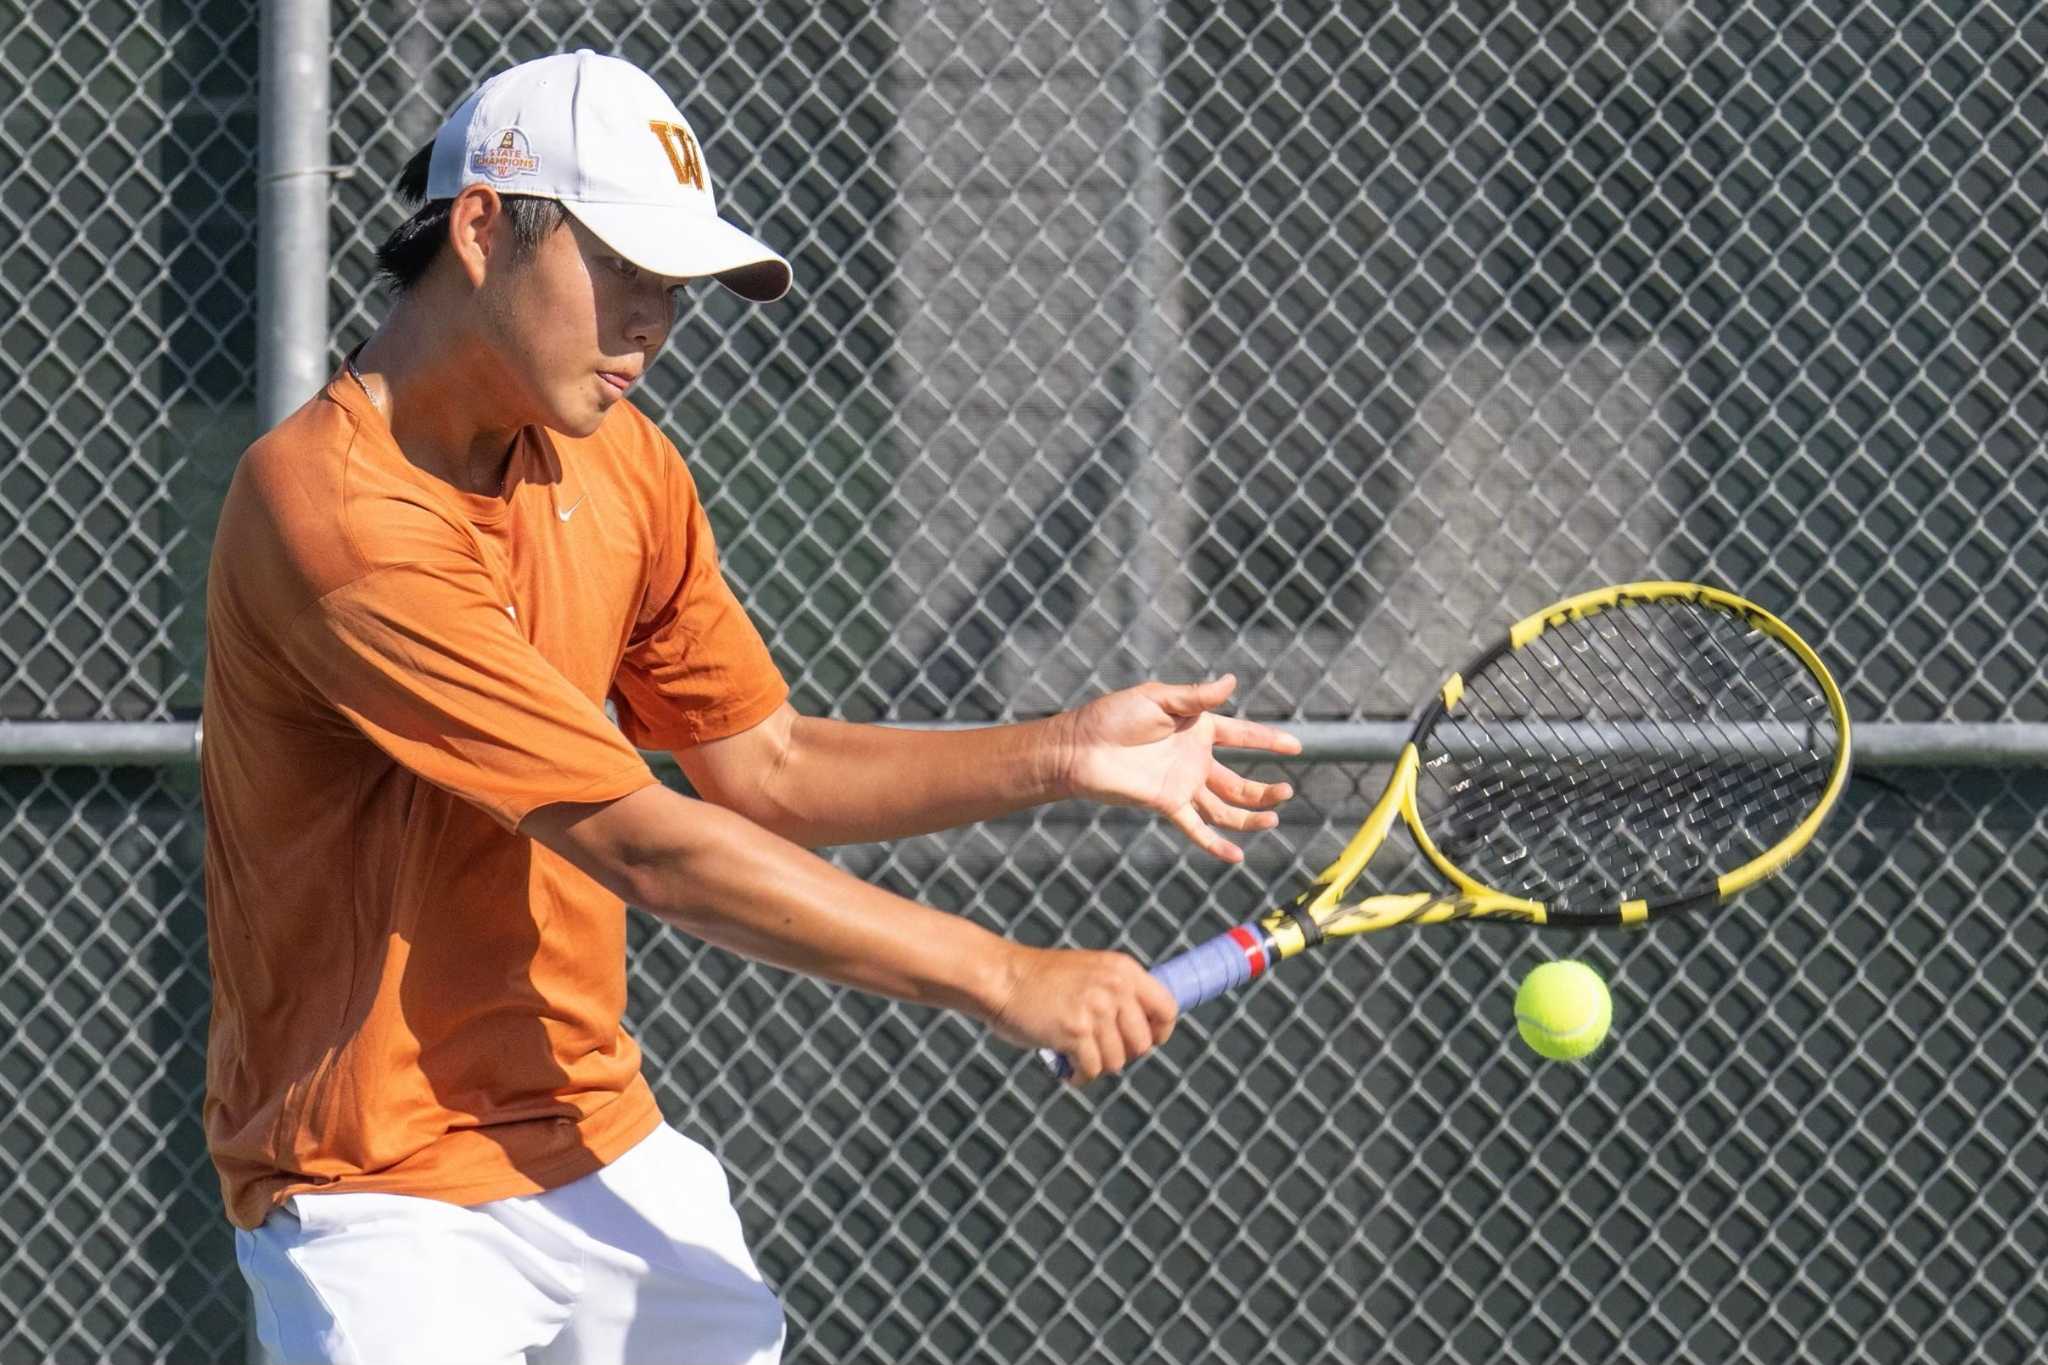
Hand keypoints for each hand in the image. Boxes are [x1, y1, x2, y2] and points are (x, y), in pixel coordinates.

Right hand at [984, 944, 1176, 1083]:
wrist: (1000, 977)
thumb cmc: (1040, 980)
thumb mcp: (1090, 973)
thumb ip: (1117, 993)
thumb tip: (1143, 1034)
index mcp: (1123, 969)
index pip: (1167, 1008)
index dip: (1159, 1033)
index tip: (1144, 1042)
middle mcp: (1115, 987)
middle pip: (1142, 1043)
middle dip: (1122, 1054)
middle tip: (1098, 1052)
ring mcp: (1096, 1009)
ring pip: (1117, 1061)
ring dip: (1096, 1065)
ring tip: (1076, 1056)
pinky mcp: (1076, 1031)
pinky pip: (1091, 1070)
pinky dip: (1079, 1076)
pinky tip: (1066, 1068)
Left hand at [1055, 675, 1300, 861]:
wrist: (1080, 748)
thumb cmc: (1114, 716)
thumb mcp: (1158, 698)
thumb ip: (1197, 697)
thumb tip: (1232, 682)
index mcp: (1196, 728)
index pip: (1242, 735)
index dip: (1269, 739)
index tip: (1297, 745)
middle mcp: (1194, 759)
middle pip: (1239, 780)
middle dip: (1264, 788)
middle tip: (1287, 791)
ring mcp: (1182, 784)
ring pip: (1225, 807)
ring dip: (1250, 815)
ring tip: (1273, 819)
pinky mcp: (1167, 804)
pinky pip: (1196, 828)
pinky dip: (1216, 844)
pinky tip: (1237, 857)